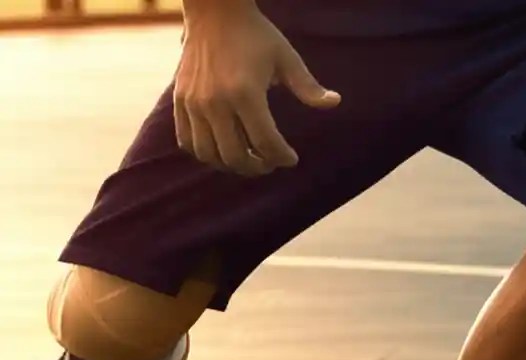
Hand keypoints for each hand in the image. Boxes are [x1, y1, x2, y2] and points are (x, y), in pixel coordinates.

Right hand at [174, 1, 340, 175]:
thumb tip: (335, 103)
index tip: (291, 158)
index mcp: (245, 93)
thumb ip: (308, 86)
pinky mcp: (180, 100)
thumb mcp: (286, 58)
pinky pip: (187, 141)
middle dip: (258, 168)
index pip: (266, 143)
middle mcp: (216, 101)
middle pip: (236, 156)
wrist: (214, 12)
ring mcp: (194, 103)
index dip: (282, 157)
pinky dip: (205, 153)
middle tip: (270, 163)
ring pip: (209, 154)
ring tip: (248, 159)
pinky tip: (223, 150)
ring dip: (231, 165)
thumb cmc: (256, 36)